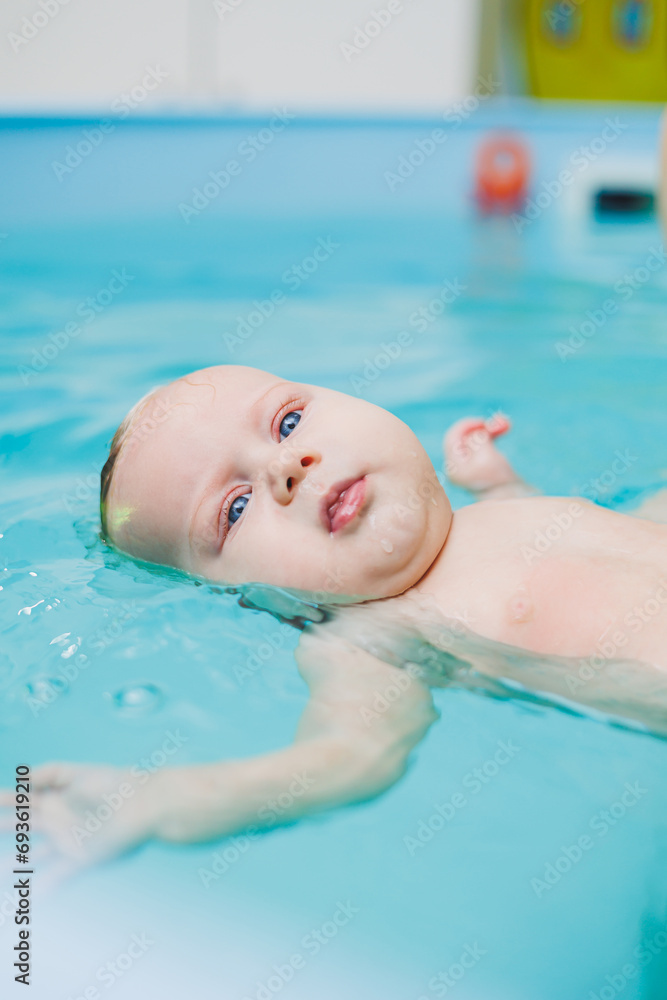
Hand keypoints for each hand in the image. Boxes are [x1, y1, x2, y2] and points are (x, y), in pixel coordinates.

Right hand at [0, 762, 162, 882]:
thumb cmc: (113, 783)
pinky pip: (56, 876)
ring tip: (0, 872)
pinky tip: (30, 897)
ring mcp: (67, 842)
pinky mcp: (81, 859)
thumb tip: (18, 779)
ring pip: (32, 857)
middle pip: (21, 830)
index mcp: (56, 800)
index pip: (21, 803)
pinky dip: (43, 887)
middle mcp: (57, 822)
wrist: (142, 803)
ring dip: (12, 865)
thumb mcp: (77, 773)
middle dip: (2, 829)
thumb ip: (47, 774)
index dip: (4, 803)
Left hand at [443, 414, 519, 492]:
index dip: (467, 426)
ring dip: (490, 430)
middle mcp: (457, 466)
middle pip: (465, 437)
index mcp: (454, 466)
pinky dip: (492, 435)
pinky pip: (482, 443)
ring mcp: (468, 465)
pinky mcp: (479, 463)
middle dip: (483, 427)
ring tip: (507, 425)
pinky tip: (505, 428)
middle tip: (501, 422)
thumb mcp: (487, 457)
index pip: (452, 438)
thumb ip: (478, 440)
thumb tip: (477, 431)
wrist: (512, 499)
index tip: (484, 423)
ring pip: (475, 438)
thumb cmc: (499, 481)